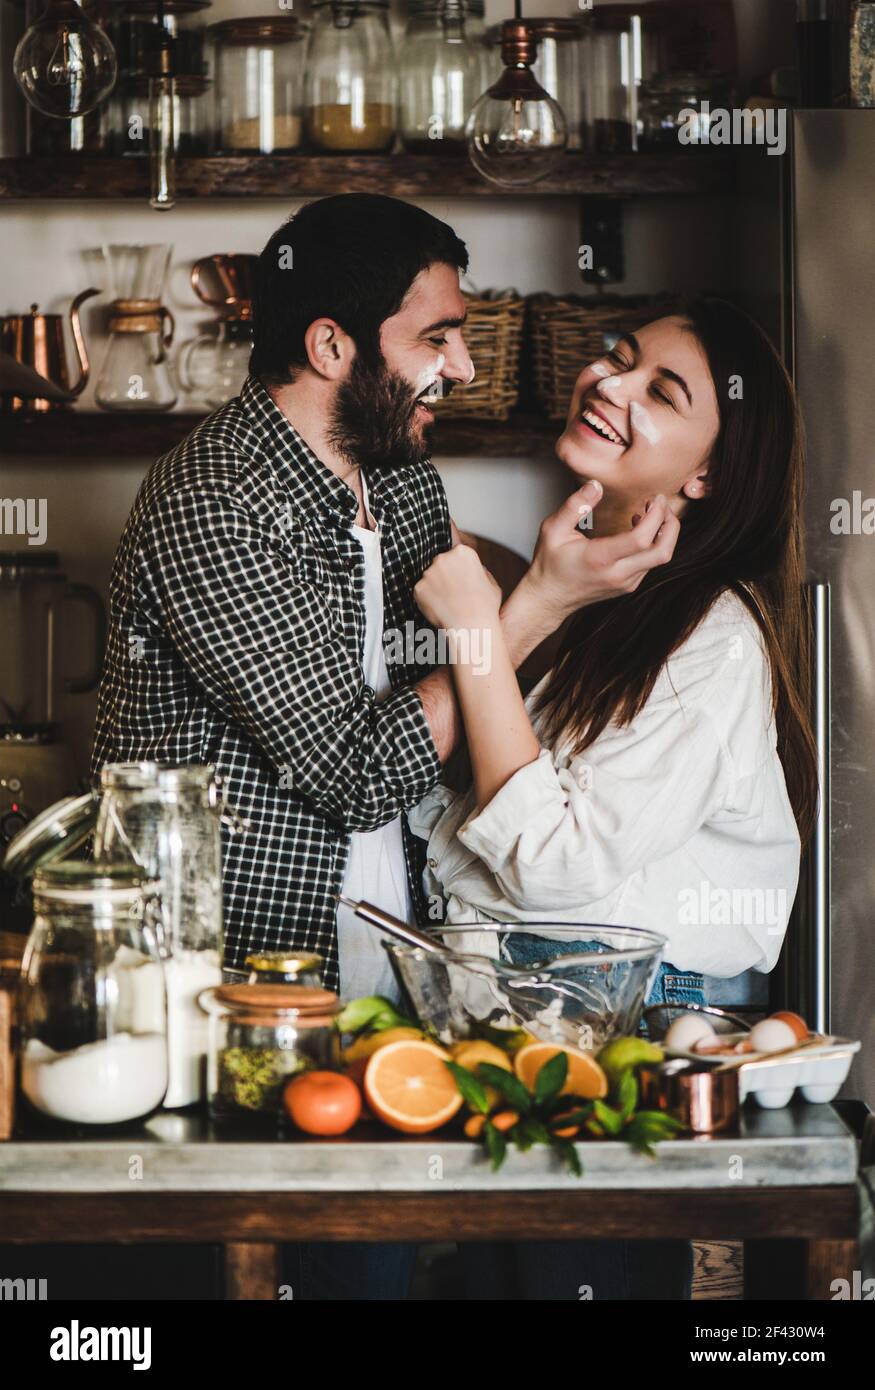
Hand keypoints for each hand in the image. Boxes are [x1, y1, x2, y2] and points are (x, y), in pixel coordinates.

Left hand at [414, 544, 501, 629]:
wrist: (471, 627)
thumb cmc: (485, 608)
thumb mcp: (492, 584)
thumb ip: (481, 572)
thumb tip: (476, 570)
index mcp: (463, 552)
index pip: (455, 554)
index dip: (458, 569)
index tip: (461, 581)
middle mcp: (443, 558)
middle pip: (440, 564)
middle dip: (444, 577)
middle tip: (454, 594)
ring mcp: (429, 573)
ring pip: (429, 579)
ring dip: (436, 589)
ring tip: (449, 604)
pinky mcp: (419, 588)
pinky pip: (421, 593)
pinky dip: (427, 601)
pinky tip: (441, 609)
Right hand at [525, 480, 679, 623]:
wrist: (549, 598)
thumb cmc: (549, 563)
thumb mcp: (552, 529)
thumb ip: (574, 506)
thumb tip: (595, 485)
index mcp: (599, 559)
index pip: (641, 539)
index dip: (655, 516)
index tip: (653, 499)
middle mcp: (617, 574)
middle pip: (662, 552)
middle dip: (671, 524)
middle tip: (661, 504)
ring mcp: (626, 583)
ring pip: (661, 558)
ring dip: (663, 533)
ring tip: (648, 512)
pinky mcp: (629, 585)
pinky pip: (651, 563)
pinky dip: (653, 543)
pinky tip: (638, 527)